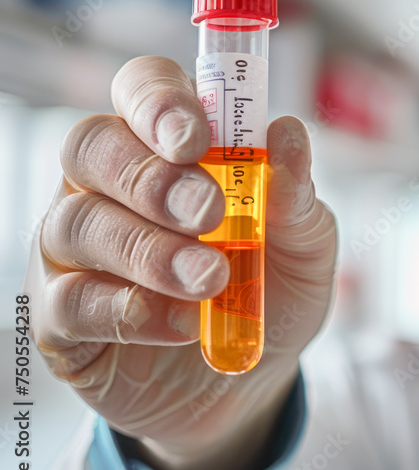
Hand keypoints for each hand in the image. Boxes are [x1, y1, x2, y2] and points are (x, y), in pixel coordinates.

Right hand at [23, 56, 337, 469]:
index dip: (158, 101)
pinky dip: (128, 310)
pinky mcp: (62, 316)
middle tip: (209, 214)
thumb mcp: (306, 245)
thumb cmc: (273, 289)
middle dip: (153, 178)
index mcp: (169, 147)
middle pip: (91, 145)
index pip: (141, 89)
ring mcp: (76, 248)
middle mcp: (109, 185)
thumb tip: (287, 134)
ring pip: (77, 223)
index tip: (197, 138)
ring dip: (149, 250)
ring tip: (210, 279)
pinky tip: (179, 325)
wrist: (253, 380)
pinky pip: (69, 301)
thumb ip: (297, 194)